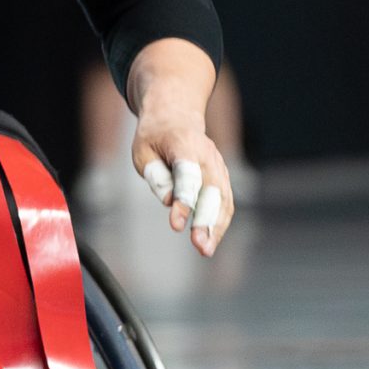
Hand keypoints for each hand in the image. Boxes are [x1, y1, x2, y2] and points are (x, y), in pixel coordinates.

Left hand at [130, 116, 234, 256]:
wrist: (176, 117)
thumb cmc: (155, 137)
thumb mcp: (142, 151)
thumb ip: (156, 175)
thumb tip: (171, 202)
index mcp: (185, 146)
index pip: (187, 177)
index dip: (184, 202)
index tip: (177, 226)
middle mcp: (208, 157)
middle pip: (211, 193)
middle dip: (206, 221)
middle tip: (200, 247)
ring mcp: (219, 167)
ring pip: (223, 201)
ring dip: (216, 228)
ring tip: (206, 251)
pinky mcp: (222, 178)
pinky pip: (225, 203)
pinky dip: (220, 223)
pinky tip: (210, 241)